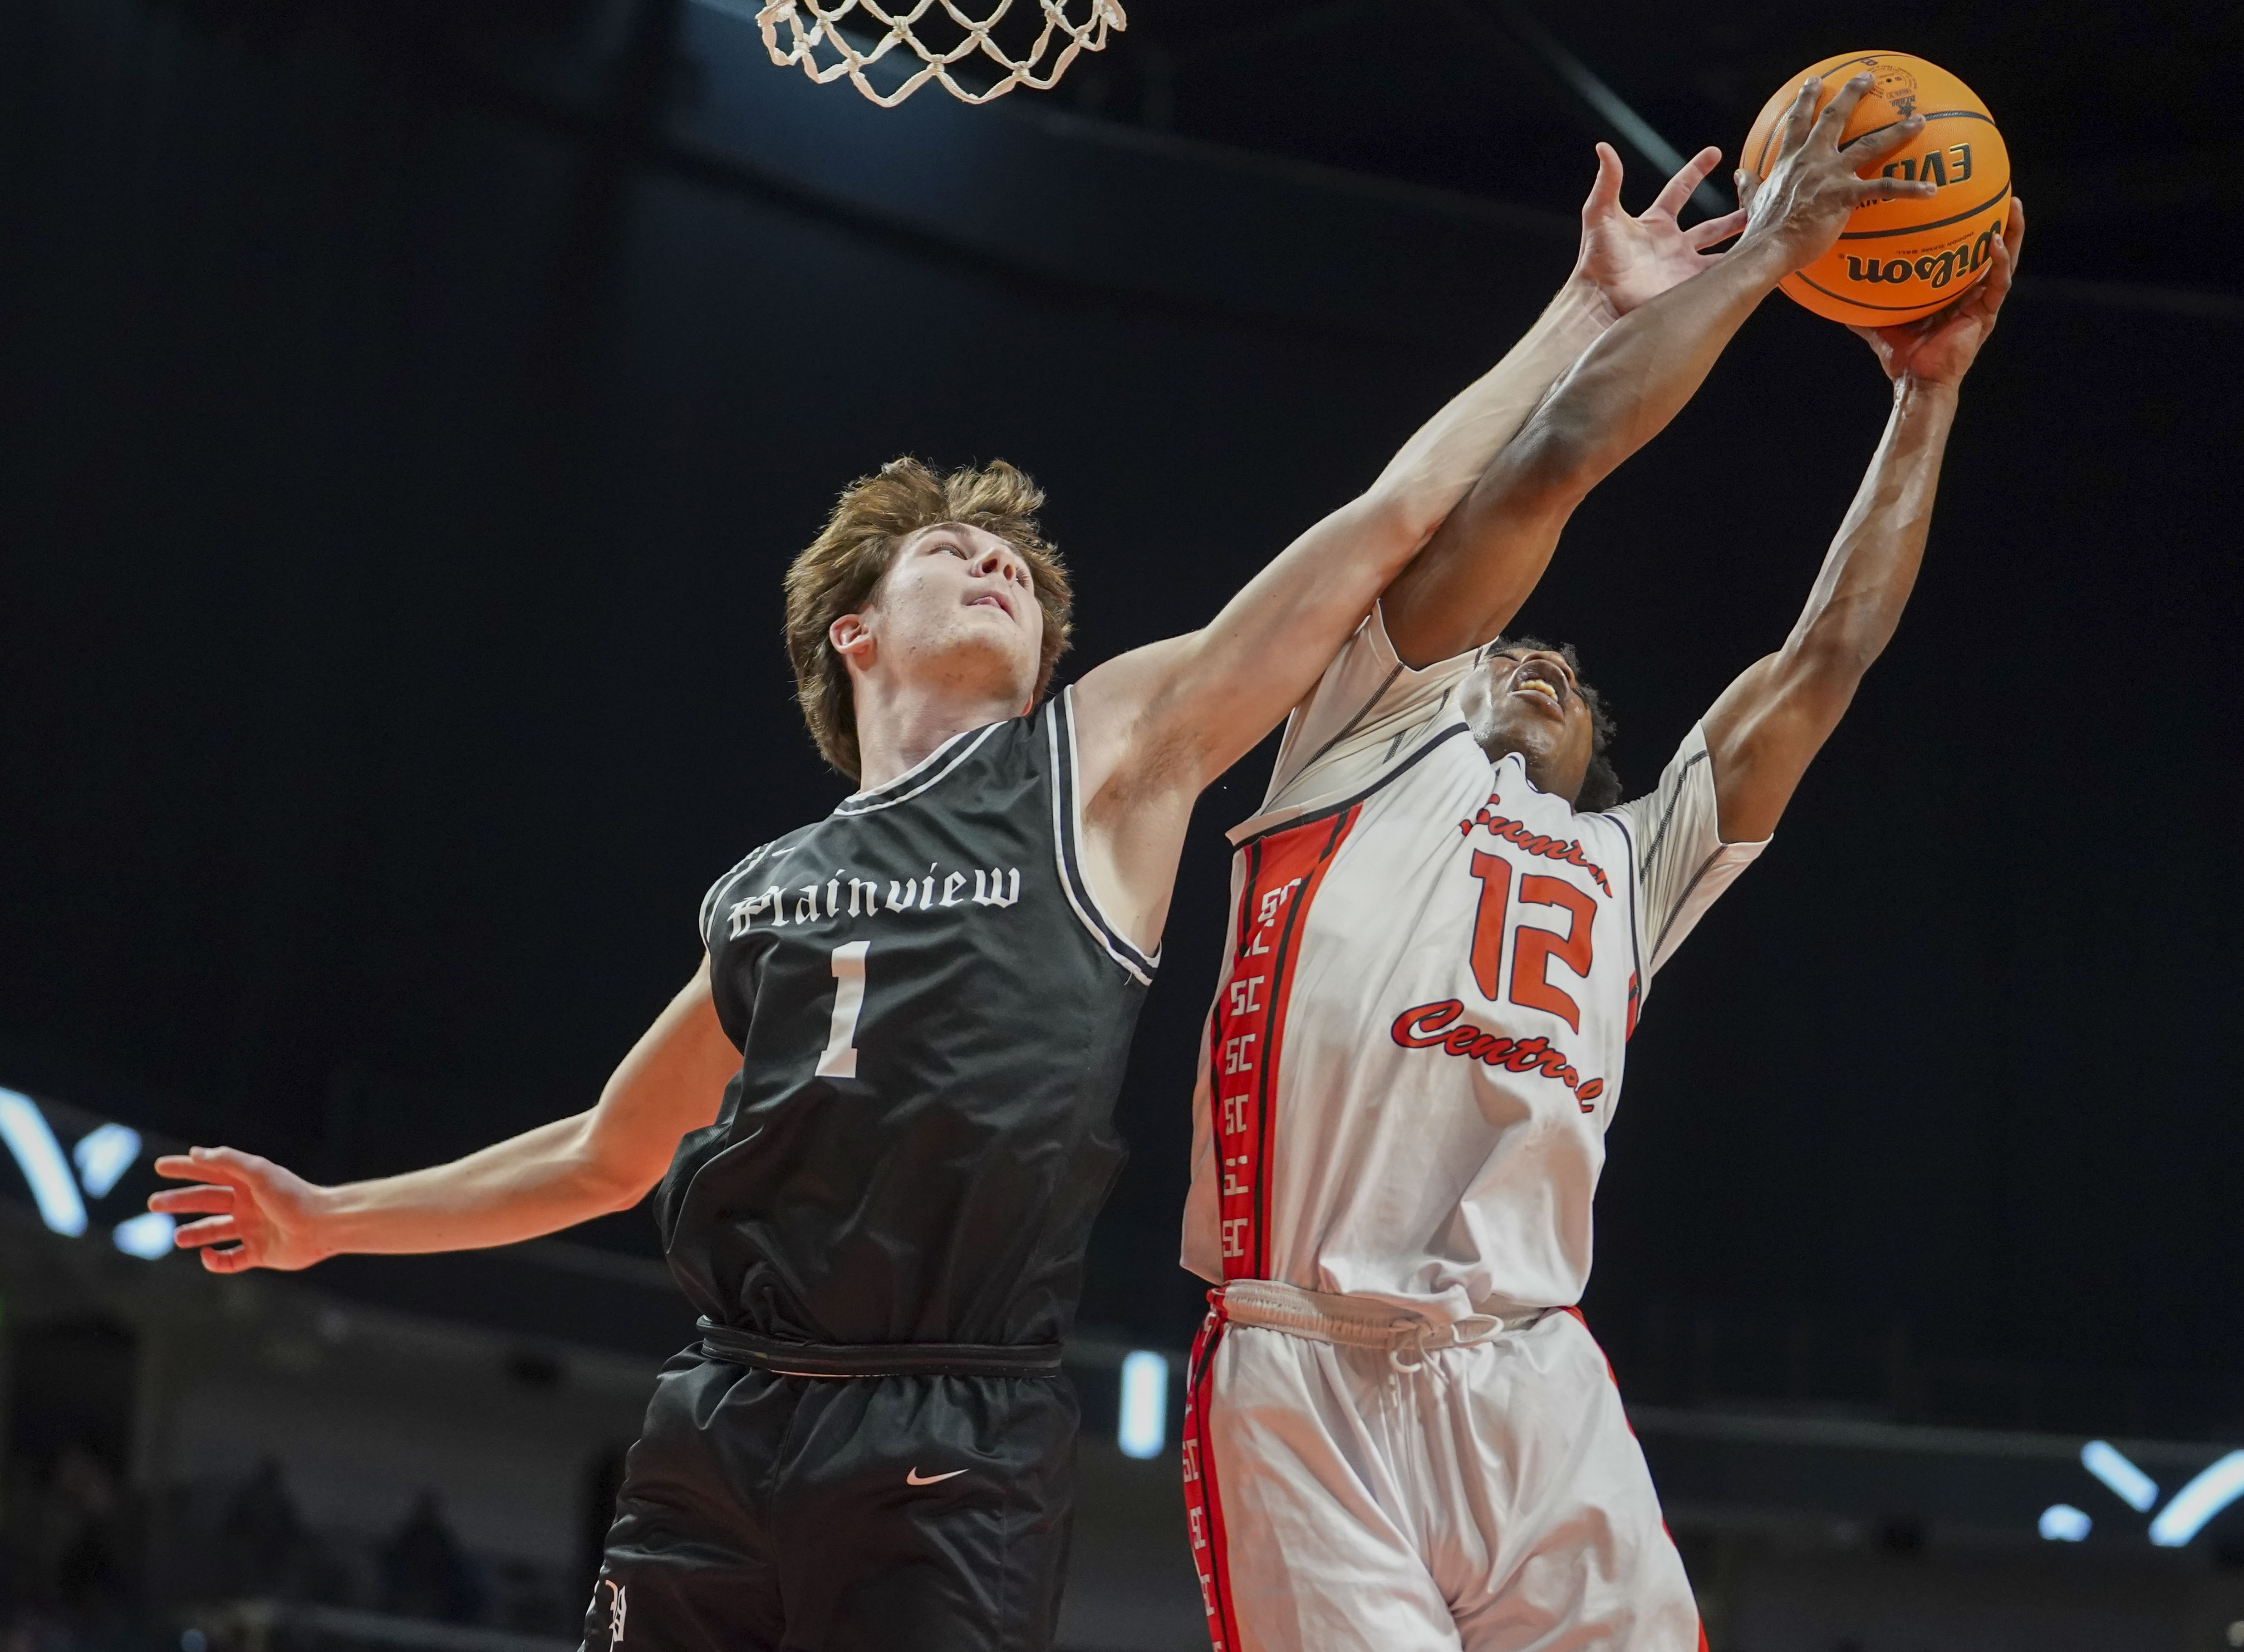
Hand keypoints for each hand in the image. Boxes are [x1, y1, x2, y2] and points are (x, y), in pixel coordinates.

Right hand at [150, 1145, 332, 1272]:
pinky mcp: (260, 1253)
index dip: (184, 1168)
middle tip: (154, 1204)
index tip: (159, 1167)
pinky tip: (207, 1255)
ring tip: (177, 1237)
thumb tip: (196, 1153)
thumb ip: (227, 1160)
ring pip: (215, 1231)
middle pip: (206, 1201)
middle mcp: (248, 1205)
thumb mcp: (259, 1172)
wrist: (322, 1226)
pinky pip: (231, 1259)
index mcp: (248, 1183)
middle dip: (180, 1202)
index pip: (209, 1171)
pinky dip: (216, 1261)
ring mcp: (253, 1229)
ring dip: (194, 1233)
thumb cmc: (292, 1195)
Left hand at [1572, 143, 1747, 316]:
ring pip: (1722, 254)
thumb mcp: (1600, 215)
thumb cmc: (1596, 261)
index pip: (1680, 190)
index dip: (1696, 171)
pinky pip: (1720, 279)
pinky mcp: (1690, 289)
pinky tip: (1758, 263)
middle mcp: (1673, 246)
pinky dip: (1737, 272)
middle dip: (1733, 217)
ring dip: (1743, 245)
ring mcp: (1683, 268)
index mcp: (1655, 224)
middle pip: (1711, 227)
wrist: (1601, 302)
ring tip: (1765, 234)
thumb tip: (1604, 148)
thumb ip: (1607, 181)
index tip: (1715, 153)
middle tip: (1755, 204)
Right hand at [1734, 73, 1937, 273]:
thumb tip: (1739, 173)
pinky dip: (1909, 189)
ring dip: (1897, 131)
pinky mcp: (1845, 196)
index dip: (1806, 100)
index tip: (1813, 83)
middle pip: (1834, 119)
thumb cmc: (1761, 230)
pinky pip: (1884, 190)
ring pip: (1869, 145)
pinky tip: (1930, 190)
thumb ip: (1749, 186)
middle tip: (1867, 78)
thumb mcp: (1751, 202)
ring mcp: (1830, 176)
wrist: (1767, 249)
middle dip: (1851, 94)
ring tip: (1919, 121)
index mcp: (1789, 161)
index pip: (1797, 123)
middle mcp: (1811, 160)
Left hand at [1853, 201, 2024, 390]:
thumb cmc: (1901, 357)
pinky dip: (1999, 261)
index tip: (1964, 204)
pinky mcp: (1986, 314)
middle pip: (1989, 250)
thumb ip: (1864, 306)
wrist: (1916, 381)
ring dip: (2012, 233)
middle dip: (1998, 221)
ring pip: (2004, 261)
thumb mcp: (1880, 325)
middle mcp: (1970, 294)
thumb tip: (1839, 292)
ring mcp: (1981, 303)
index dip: (1968, 231)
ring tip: (2013, 206)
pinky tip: (1995, 241)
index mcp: (1951, 293)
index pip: (1963, 255)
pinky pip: (1998, 282)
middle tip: (2000, 192)